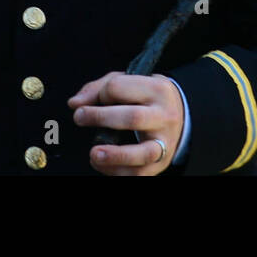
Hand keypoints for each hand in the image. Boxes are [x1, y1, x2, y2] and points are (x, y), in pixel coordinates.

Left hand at [69, 72, 183, 175]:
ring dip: (115, 155)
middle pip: (132, 118)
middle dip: (100, 118)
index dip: (100, 93)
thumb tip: (74, 103)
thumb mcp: (129, 83)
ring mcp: (165, 142)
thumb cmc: (146, 97)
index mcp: (156, 89)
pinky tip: (102, 164)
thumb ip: (99, 88)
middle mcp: (164, 115)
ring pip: (143, 153)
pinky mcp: (161, 163)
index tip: (93, 100)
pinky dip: (117, 171)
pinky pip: (139, 173)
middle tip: (79, 118)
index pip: (120, 87)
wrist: (182, 115)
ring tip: (93, 153)